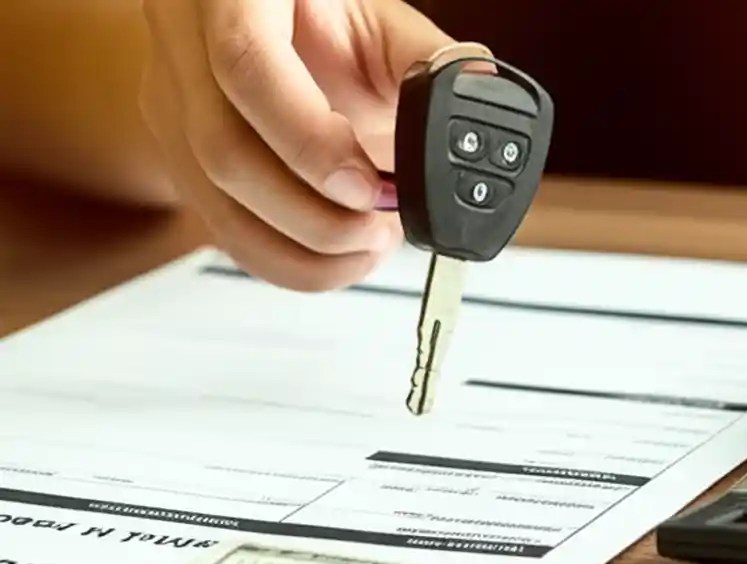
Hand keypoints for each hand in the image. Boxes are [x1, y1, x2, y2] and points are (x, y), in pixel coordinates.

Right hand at [138, 0, 463, 290]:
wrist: (274, 23)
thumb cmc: (320, 12)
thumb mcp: (378, 23)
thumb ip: (428, 61)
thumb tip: (478, 89)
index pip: (246, 64)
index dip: (306, 139)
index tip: (366, 186)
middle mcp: (185, 49)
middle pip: (222, 151)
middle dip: (312, 214)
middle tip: (378, 228)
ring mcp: (173, 108)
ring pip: (214, 204)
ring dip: (299, 250)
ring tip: (366, 247)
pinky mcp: (181, 161)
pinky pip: (220, 230)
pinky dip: (284, 260)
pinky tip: (333, 259)